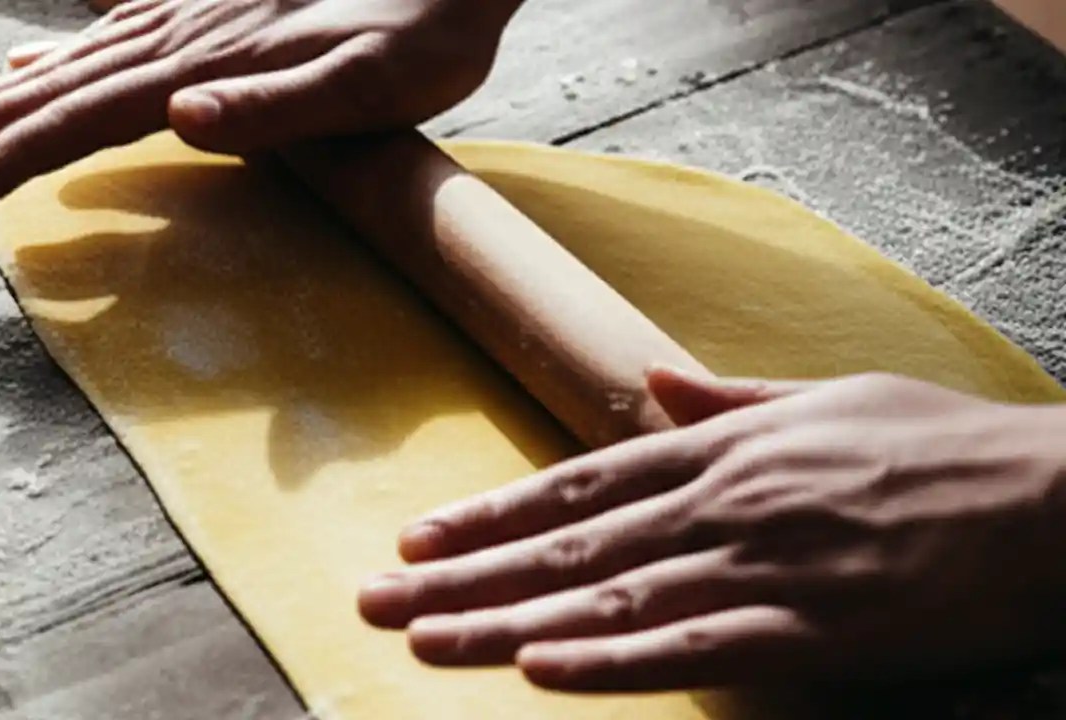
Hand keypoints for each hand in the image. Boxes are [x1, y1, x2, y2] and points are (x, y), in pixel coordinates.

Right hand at [0, 0, 518, 208]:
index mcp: (208, 65)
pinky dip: (71, 45)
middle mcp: (186, 36)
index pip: (87, 117)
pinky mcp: (217, 8)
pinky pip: (120, 28)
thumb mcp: (368, 83)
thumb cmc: (422, 37)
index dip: (16, 154)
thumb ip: (278, 104)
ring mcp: (197, 16)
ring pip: (81, 56)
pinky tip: (45, 45)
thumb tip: (184, 117)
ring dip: (12, 85)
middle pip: (63, 83)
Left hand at [358, 371, 1065, 691]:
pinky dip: (611, 660)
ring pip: (606, 600)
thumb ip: (728, 399)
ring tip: (421, 641)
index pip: (578, 485)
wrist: (1058, 498)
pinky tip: (539, 670)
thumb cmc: (943, 447)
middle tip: (375, 596)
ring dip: (503, 623)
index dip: (491, 512)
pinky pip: (693, 649)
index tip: (420, 537)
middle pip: (566, 547)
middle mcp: (723, 503)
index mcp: (723, 450)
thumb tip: (654, 382)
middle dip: (462, 573)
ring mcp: (761, 566)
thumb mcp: (829, 399)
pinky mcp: (813, 633)